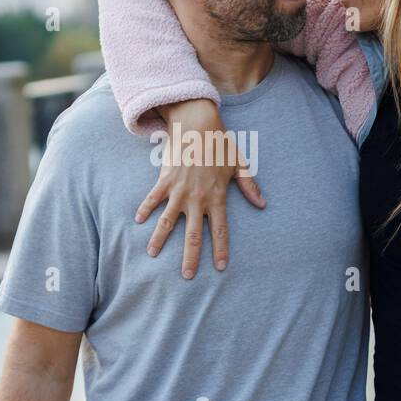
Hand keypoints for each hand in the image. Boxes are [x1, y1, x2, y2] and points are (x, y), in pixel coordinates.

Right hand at [138, 99, 264, 277]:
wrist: (198, 124)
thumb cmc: (221, 144)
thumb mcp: (239, 164)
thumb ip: (250, 186)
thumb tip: (263, 204)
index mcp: (217, 197)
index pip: (220, 230)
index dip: (221, 250)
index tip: (220, 267)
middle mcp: (197, 199)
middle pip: (193, 235)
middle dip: (190, 257)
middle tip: (187, 276)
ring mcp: (178, 191)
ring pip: (167, 222)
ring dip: (160, 239)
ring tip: (153, 254)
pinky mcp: (165, 180)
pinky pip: (153, 199)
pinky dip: (145, 209)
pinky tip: (138, 221)